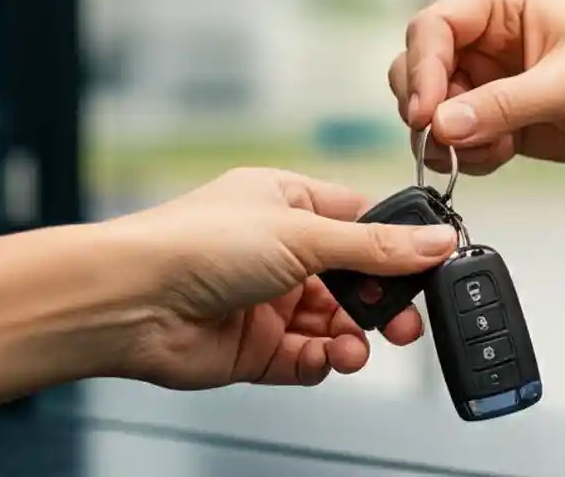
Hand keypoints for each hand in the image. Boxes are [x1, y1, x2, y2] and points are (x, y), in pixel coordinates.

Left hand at [106, 168, 455, 389]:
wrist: (131, 302)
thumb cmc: (193, 244)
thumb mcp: (303, 233)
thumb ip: (374, 246)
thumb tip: (433, 242)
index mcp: (284, 202)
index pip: (358, 220)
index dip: (393, 243)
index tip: (428, 263)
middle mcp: (276, 250)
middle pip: (352, 279)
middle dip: (381, 301)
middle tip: (405, 320)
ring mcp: (265, 301)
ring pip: (333, 323)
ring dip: (354, 336)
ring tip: (358, 346)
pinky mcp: (254, 348)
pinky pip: (307, 359)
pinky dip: (324, 362)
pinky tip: (330, 359)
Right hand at [388, 0, 564, 190]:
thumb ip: (501, 105)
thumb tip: (440, 125)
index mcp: (500, 4)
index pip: (430, 29)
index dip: (421, 72)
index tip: (426, 115)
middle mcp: (487, 38)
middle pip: (418, 69)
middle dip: (428, 108)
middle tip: (449, 140)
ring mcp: (491, 80)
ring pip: (433, 110)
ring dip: (449, 137)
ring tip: (495, 147)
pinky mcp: (500, 117)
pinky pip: (456, 138)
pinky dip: (468, 154)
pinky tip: (505, 153)